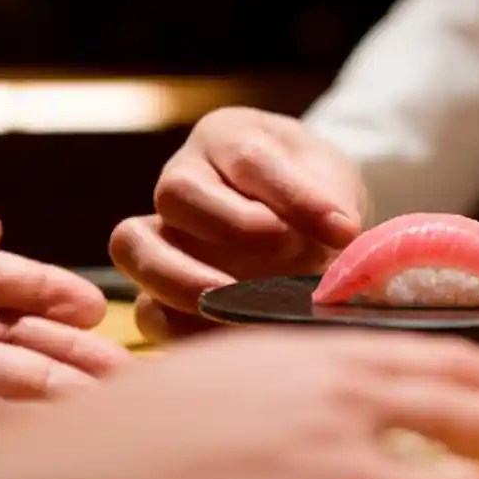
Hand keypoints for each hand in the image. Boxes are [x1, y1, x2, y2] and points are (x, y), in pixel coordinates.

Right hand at [110, 107, 364, 337]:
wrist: (307, 229)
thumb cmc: (315, 193)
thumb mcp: (333, 185)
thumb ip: (332, 210)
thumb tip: (343, 242)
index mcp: (226, 140)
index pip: (249, 158)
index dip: (295, 196)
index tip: (344, 230)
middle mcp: (183, 181)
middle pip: (175, 192)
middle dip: (231, 227)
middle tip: (284, 253)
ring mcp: (162, 235)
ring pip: (134, 245)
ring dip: (184, 279)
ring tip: (237, 306)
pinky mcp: (159, 291)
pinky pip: (147, 309)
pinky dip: (180, 326)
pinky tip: (225, 338)